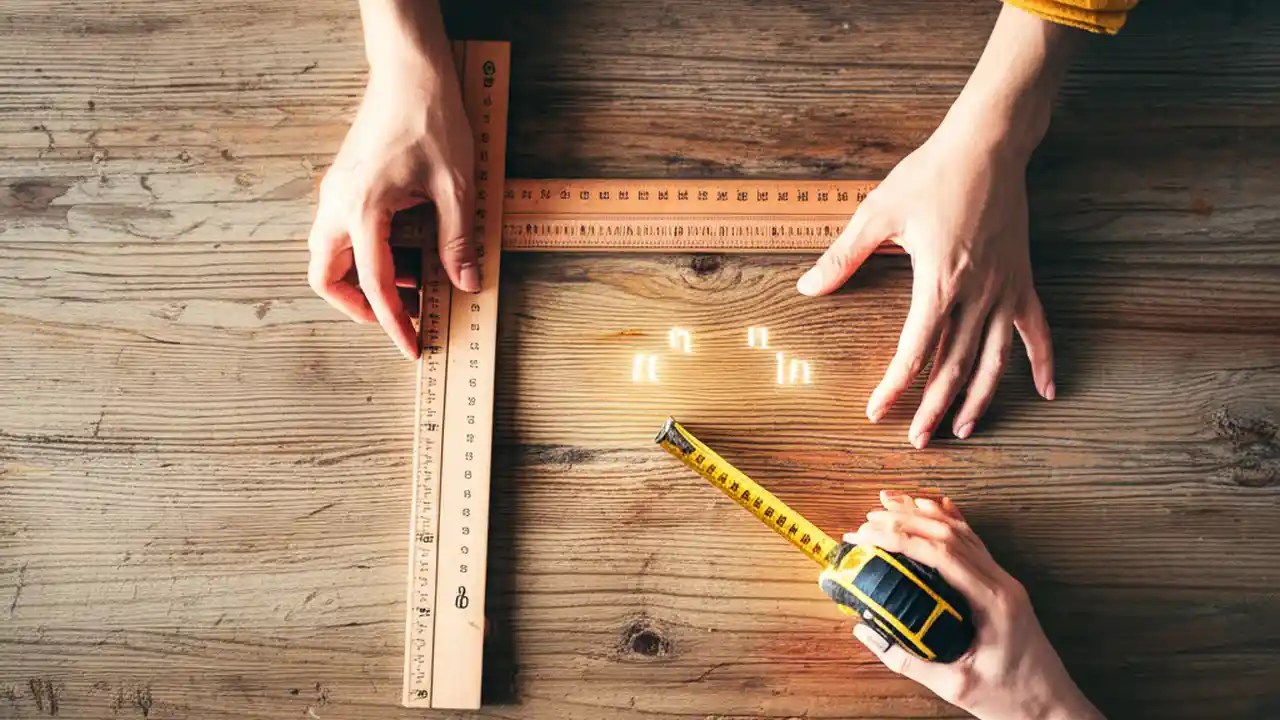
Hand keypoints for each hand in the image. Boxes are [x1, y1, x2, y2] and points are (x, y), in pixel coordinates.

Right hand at [307, 0, 473, 358]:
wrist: (411, 73)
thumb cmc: (431, 119)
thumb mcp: (456, 187)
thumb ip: (457, 241)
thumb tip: (465, 284)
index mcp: (363, 210)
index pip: (375, 284)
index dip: (394, 323)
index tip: (412, 346)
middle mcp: (337, 205)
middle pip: (326, 277)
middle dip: (359, 307)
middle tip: (402, 318)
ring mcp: (336, 194)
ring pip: (327, 256)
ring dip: (362, 279)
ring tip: (415, 282)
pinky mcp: (344, 185)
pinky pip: (340, 233)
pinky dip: (365, 254)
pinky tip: (407, 249)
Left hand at [798, 131, 1051, 446]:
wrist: (988, 146)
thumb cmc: (931, 175)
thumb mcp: (877, 212)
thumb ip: (843, 256)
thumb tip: (807, 286)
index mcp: (938, 282)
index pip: (914, 350)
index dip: (894, 385)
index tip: (876, 410)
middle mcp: (976, 294)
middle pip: (954, 365)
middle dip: (933, 407)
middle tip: (916, 439)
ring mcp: (1005, 289)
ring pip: (994, 359)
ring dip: (978, 398)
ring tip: (964, 429)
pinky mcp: (1023, 280)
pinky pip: (1037, 330)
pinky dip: (1044, 362)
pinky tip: (1048, 391)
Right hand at [846, 491, 1101, 719]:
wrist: (1052, 707)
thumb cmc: (1012, 698)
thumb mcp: (956, 687)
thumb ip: (908, 660)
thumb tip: (868, 634)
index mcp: (993, 602)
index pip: (942, 555)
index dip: (901, 538)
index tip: (868, 535)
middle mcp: (1001, 583)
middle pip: (949, 535)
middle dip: (906, 520)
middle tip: (868, 519)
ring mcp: (1004, 581)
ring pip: (962, 533)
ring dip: (924, 516)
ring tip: (890, 504)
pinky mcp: (1002, 586)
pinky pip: (973, 544)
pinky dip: (949, 523)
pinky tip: (933, 510)